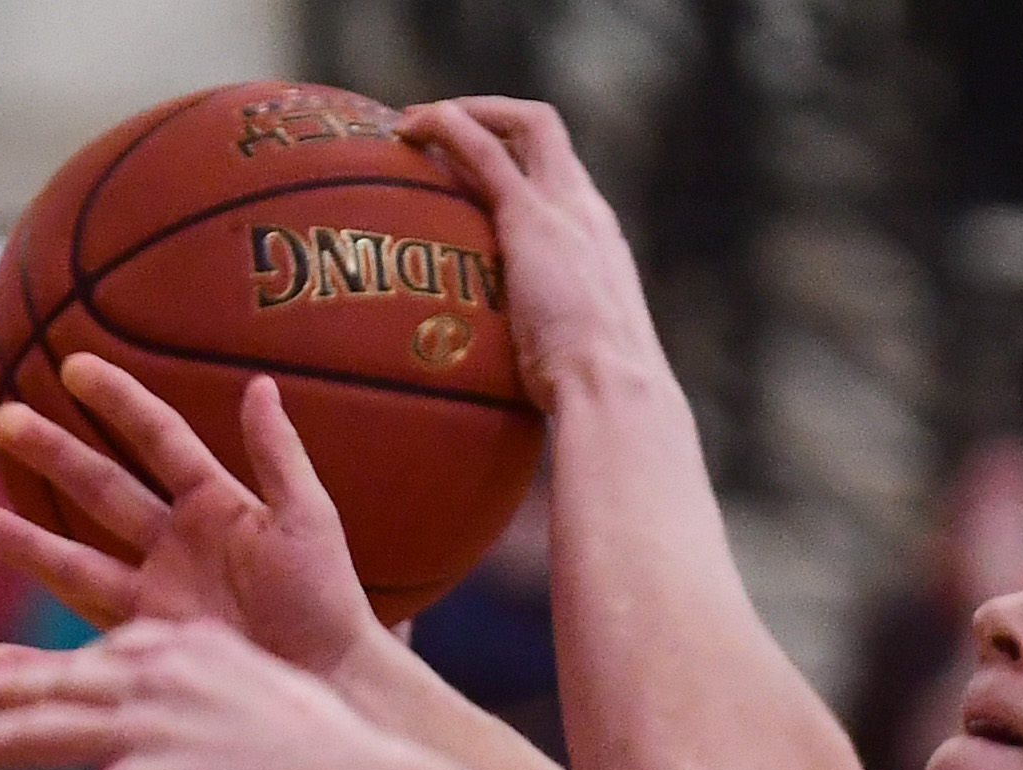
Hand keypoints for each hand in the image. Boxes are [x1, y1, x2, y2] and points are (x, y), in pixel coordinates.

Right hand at [0, 355, 380, 677]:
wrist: (336, 683)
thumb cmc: (331, 602)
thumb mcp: (308, 522)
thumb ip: (281, 457)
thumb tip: (260, 383)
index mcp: (216, 504)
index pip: (159, 439)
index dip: (119, 402)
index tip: (74, 367)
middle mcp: (178, 545)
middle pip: (103, 488)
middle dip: (53, 455)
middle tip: (3, 420)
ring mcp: (160, 597)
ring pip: (78, 560)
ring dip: (25, 542)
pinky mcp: (152, 646)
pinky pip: (88, 635)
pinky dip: (43, 650)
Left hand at [0, 621, 407, 769]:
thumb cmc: (354, 763)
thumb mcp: (298, 697)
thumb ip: (259, 690)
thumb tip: (282, 707)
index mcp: (192, 647)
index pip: (112, 650)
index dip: (72, 664)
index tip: (50, 671)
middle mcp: (152, 681)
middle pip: (56, 680)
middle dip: (7, 691)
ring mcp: (135, 735)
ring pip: (29, 733)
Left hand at [398, 99, 664, 412]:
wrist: (616, 397)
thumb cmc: (600, 406)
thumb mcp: (580, 371)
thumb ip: (557, 360)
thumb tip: (530, 404)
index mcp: (602, 248)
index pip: (566, 182)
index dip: (522, 164)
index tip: (480, 173)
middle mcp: (589, 215)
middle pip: (548, 136)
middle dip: (493, 117)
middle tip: (439, 130)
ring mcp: (565, 211)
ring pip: (521, 126)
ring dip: (465, 112)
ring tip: (411, 125)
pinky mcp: (532, 218)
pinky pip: (481, 148)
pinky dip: (444, 125)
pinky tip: (405, 131)